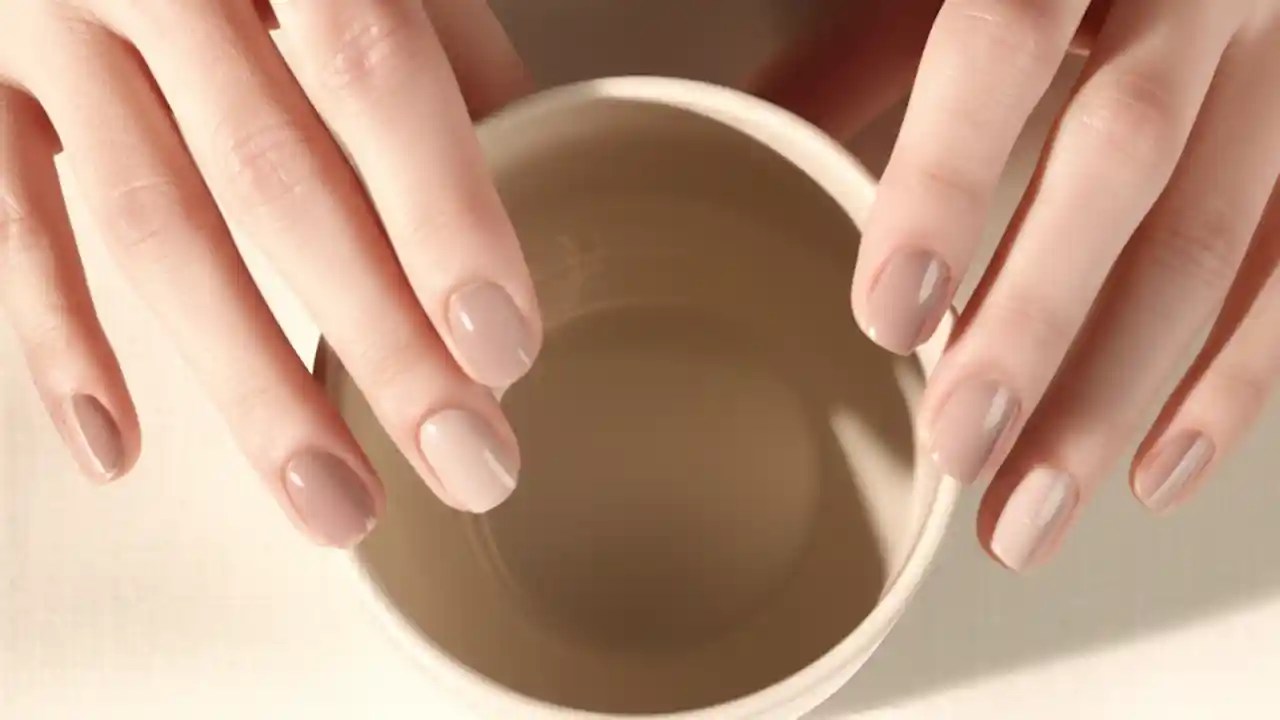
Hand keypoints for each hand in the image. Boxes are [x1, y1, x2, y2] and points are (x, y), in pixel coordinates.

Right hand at [0, 0, 538, 546]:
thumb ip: (438, 47)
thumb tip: (532, 177)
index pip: (375, 74)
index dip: (443, 215)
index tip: (504, 352)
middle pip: (276, 178)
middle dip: (379, 341)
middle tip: (466, 464)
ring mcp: (47, 25)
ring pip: (154, 226)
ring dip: (250, 383)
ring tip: (334, 499)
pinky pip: (7, 222)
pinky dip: (60, 343)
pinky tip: (120, 448)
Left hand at [759, 0, 1279, 570]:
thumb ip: (870, 48)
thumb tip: (759, 124)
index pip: (1001, 45)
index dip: (944, 180)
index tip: (891, 314)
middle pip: (1121, 162)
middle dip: (1035, 320)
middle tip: (959, 445)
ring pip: (1213, 239)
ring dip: (1118, 392)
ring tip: (1031, 509)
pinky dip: (1233, 382)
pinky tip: (1158, 470)